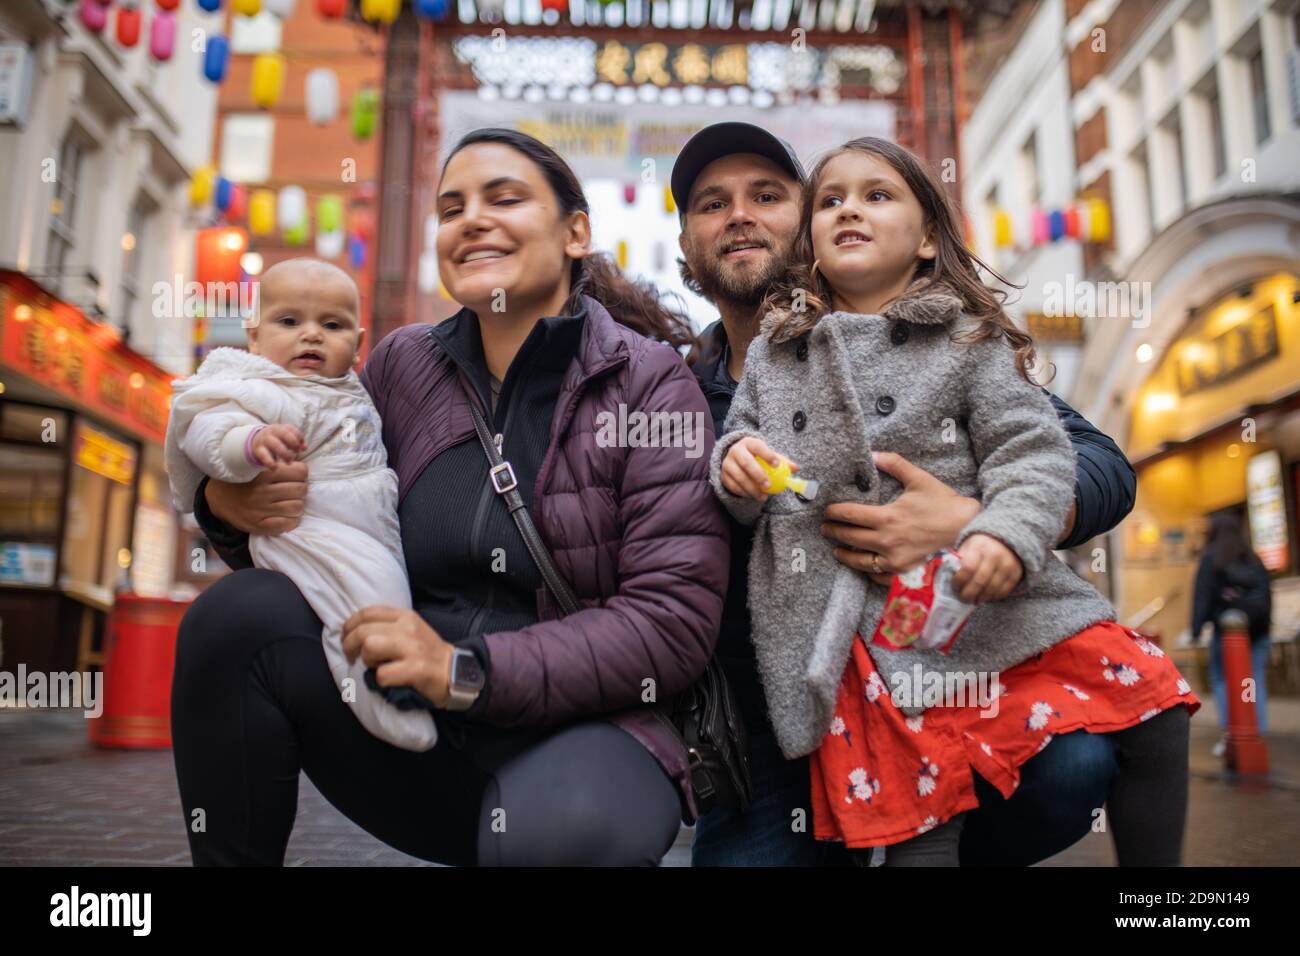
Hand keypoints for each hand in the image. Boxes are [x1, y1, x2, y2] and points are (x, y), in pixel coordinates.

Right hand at [205, 462, 307, 534]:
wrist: (219, 497)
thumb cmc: (246, 479)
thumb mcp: (258, 466)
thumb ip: (278, 463)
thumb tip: (299, 458)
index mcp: (264, 474)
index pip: (300, 471)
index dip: (301, 474)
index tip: (295, 477)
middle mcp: (262, 492)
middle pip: (301, 489)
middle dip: (301, 489)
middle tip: (294, 491)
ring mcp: (260, 510)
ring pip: (297, 507)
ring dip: (297, 505)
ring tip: (290, 503)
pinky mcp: (258, 525)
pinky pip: (288, 524)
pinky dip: (292, 520)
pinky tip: (286, 516)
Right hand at [250, 424, 304, 467]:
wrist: (258, 439)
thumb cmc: (278, 439)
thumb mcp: (287, 437)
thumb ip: (297, 440)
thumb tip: (304, 447)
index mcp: (281, 428)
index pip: (292, 430)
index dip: (299, 438)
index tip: (301, 448)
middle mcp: (273, 432)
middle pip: (285, 434)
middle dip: (294, 444)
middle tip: (296, 454)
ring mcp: (265, 440)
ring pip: (275, 445)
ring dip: (285, 454)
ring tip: (289, 462)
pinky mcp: (259, 450)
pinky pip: (264, 456)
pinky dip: (270, 462)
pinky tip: (275, 468)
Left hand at [341, 607, 455, 708]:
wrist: (456, 672)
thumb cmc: (427, 653)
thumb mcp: (411, 629)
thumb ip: (388, 625)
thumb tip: (356, 630)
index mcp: (405, 616)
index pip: (366, 613)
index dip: (349, 626)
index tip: (346, 638)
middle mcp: (408, 628)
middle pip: (363, 631)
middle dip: (350, 646)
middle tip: (352, 657)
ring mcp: (412, 648)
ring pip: (370, 646)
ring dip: (367, 660)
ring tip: (374, 666)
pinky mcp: (415, 669)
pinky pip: (382, 674)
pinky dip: (380, 681)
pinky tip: (388, 680)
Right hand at [721, 436, 793, 500]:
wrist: (735, 460)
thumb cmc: (756, 457)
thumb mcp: (768, 455)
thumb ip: (782, 461)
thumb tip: (795, 468)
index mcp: (748, 443)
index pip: (758, 446)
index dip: (767, 455)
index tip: (777, 465)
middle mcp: (735, 451)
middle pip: (746, 462)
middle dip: (758, 475)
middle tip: (768, 486)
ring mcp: (727, 464)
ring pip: (739, 477)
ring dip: (752, 489)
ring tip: (763, 496)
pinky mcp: (723, 476)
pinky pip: (734, 487)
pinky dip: (744, 493)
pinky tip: (753, 496)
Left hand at [821, 451, 980, 584]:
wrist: (970, 531)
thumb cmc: (945, 505)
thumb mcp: (920, 479)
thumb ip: (895, 464)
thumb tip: (874, 453)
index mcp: (887, 517)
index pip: (849, 515)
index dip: (834, 512)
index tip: (827, 510)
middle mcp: (887, 541)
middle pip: (849, 538)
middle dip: (834, 532)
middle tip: (825, 528)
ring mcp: (895, 561)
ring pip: (859, 561)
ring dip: (844, 555)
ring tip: (837, 550)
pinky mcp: (904, 574)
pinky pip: (878, 577)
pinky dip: (867, 572)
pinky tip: (862, 566)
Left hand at [952, 533, 1022, 602]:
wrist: (1005, 541)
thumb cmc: (980, 547)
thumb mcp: (967, 547)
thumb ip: (959, 561)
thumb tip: (950, 578)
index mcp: (979, 546)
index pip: (967, 568)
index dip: (959, 581)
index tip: (955, 586)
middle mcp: (995, 555)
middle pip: (979, 582)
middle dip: (968, 593)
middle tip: (963, 598)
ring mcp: (1007, 565)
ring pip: (992, 589)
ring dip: (980, 598)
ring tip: (973, 599)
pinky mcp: (1016, 574)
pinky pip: (1003, 592)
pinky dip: (993, 597)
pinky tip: (985, 597)